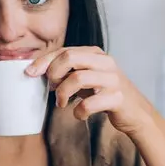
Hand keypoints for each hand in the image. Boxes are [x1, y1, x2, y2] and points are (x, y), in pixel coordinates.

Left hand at [26, 47, 153, 136]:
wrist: (135, 112)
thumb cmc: (104, 93)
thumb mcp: (85, 77)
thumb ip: (67, 71)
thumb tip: (37, 70)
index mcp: (95, 54)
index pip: (64, 51)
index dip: (44, 61)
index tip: (29, 73)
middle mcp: (105, 62)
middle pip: (69, 57)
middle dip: (53, 73)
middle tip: (50, 88)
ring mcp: (113, 79)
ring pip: (77, 78)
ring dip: (62, 93)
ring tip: (61, 104)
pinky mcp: (117, 98)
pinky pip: (90, 103)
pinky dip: (79, 111)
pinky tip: (79, 114)